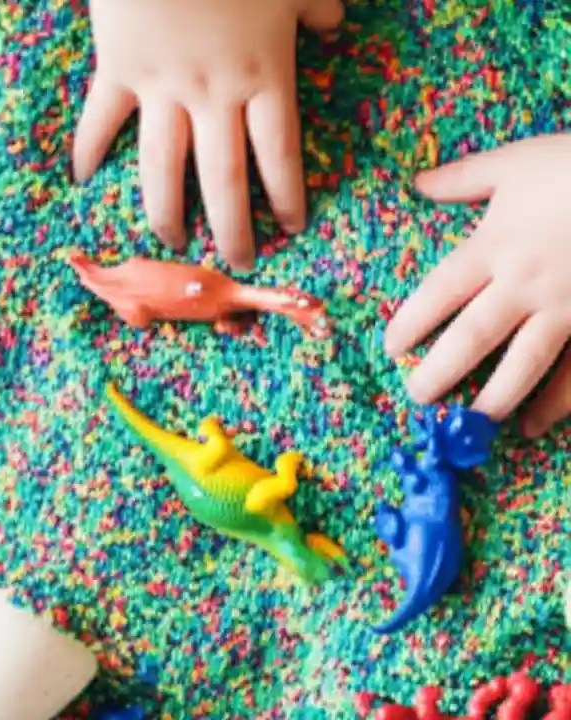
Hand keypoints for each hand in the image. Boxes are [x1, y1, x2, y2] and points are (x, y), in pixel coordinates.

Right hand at [71, 0, 343, 269]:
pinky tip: (84, 178)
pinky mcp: (119, 71)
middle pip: (223, 179)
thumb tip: (332, 28)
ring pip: (164, 167)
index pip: (278, 153)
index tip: (290, 226)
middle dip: (232, 227)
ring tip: (172, 241)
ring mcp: (161, 87)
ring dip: (167, 212)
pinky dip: (90, 149)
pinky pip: (103, 121)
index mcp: (264, 74)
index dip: (286, 196)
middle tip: (237, 261)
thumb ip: (318, 8)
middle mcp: (213, 95)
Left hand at [385, 133, 570, 436]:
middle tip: (418, 397)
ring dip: (494, 397)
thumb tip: (416, 183)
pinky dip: (557, 403)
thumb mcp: (517, 161)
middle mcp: (525, 284)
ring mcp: (569, 307)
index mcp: (495, 246)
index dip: (411, 323)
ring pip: (524, 363)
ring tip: (471, 422)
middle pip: (472, 337)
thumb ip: (463, 178)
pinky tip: (535, 424)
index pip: (439, 293)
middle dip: (440, 371)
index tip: (391, 348)